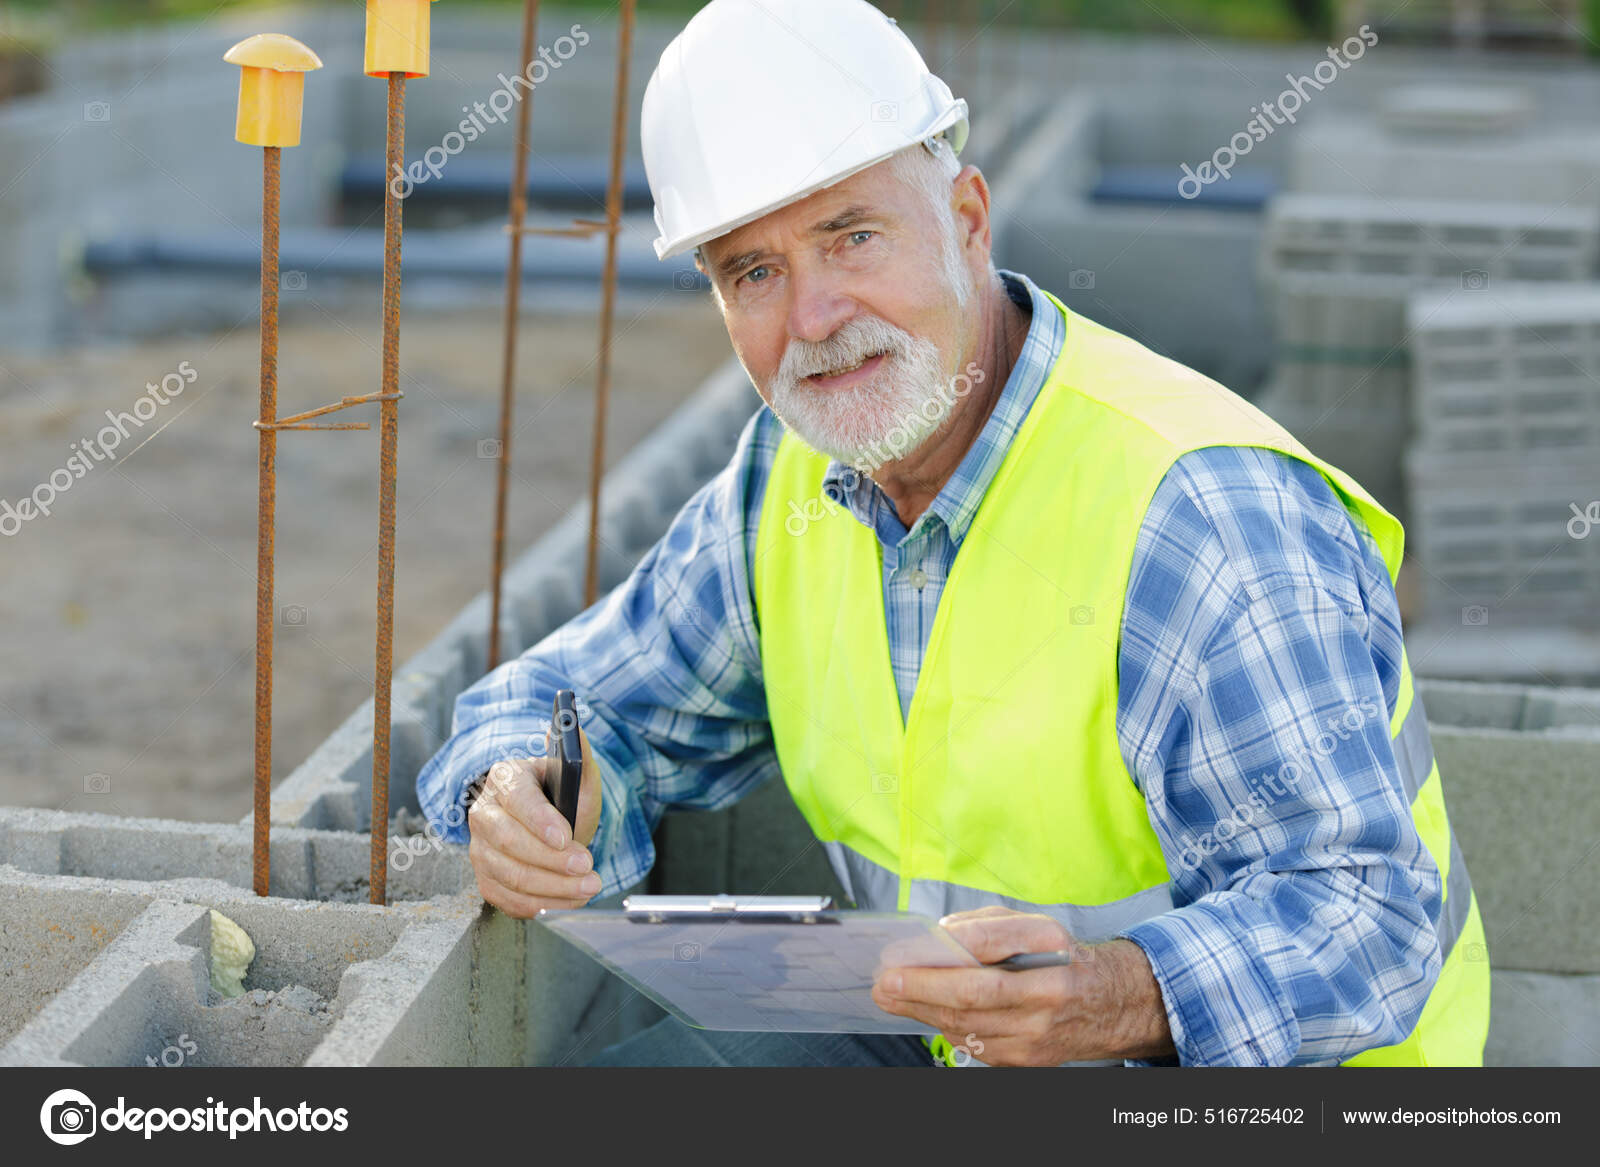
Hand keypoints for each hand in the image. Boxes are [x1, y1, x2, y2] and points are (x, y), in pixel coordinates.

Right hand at [466, 729, 603, 918]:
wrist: (550, 823)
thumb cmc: (563, 795)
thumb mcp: (578, 773)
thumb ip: (579, 751)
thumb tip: (574, 725)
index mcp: (505, 778)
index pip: (517, 799)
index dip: (540, 820)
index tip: (568, 837)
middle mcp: (483, 813)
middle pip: (508, 842)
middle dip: (552, 860)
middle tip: (589, 868)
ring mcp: (480, 849)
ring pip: (509, 875)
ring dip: (553, 888)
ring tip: (589, 886)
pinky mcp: (486, 879)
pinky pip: (509, 900)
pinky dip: (542, 905)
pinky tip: (570, 900)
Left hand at [870, 906, 1173, 1064]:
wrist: (1113, 1004)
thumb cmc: (1063, 957)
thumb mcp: (1034, 925)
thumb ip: (985, 925)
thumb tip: (937, 935)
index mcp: (1052, 945)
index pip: (990, 943)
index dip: (942, 948)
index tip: (904, 949)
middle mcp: (1050, 990)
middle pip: (974, 994)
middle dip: (921, 988)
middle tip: (885, 982)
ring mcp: (1040, 1031)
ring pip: (969, 1024)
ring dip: (922, 1011)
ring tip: (891, 998)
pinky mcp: (1030, 1059)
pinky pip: (977, 1044)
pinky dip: (946, 1028)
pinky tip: (925, 1014)